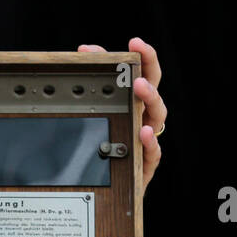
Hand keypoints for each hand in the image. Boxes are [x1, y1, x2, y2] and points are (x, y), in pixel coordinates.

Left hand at [77, 37, 164, 191]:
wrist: (106, 194)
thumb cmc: (100, 155)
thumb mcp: (91, 122)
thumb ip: (89, 94)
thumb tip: (79, 58)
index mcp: (133, 106)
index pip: (141, 74)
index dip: (140, 57)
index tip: (133, 41)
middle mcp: (143, 119)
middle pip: (153, 89)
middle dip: (148, 69)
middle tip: (137, 52)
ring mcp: (146, 141)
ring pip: (157, 115)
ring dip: (149, 97)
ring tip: (139, 86)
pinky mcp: (145, 166)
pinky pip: (152, 152)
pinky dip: (149, 142)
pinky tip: (142, 132)